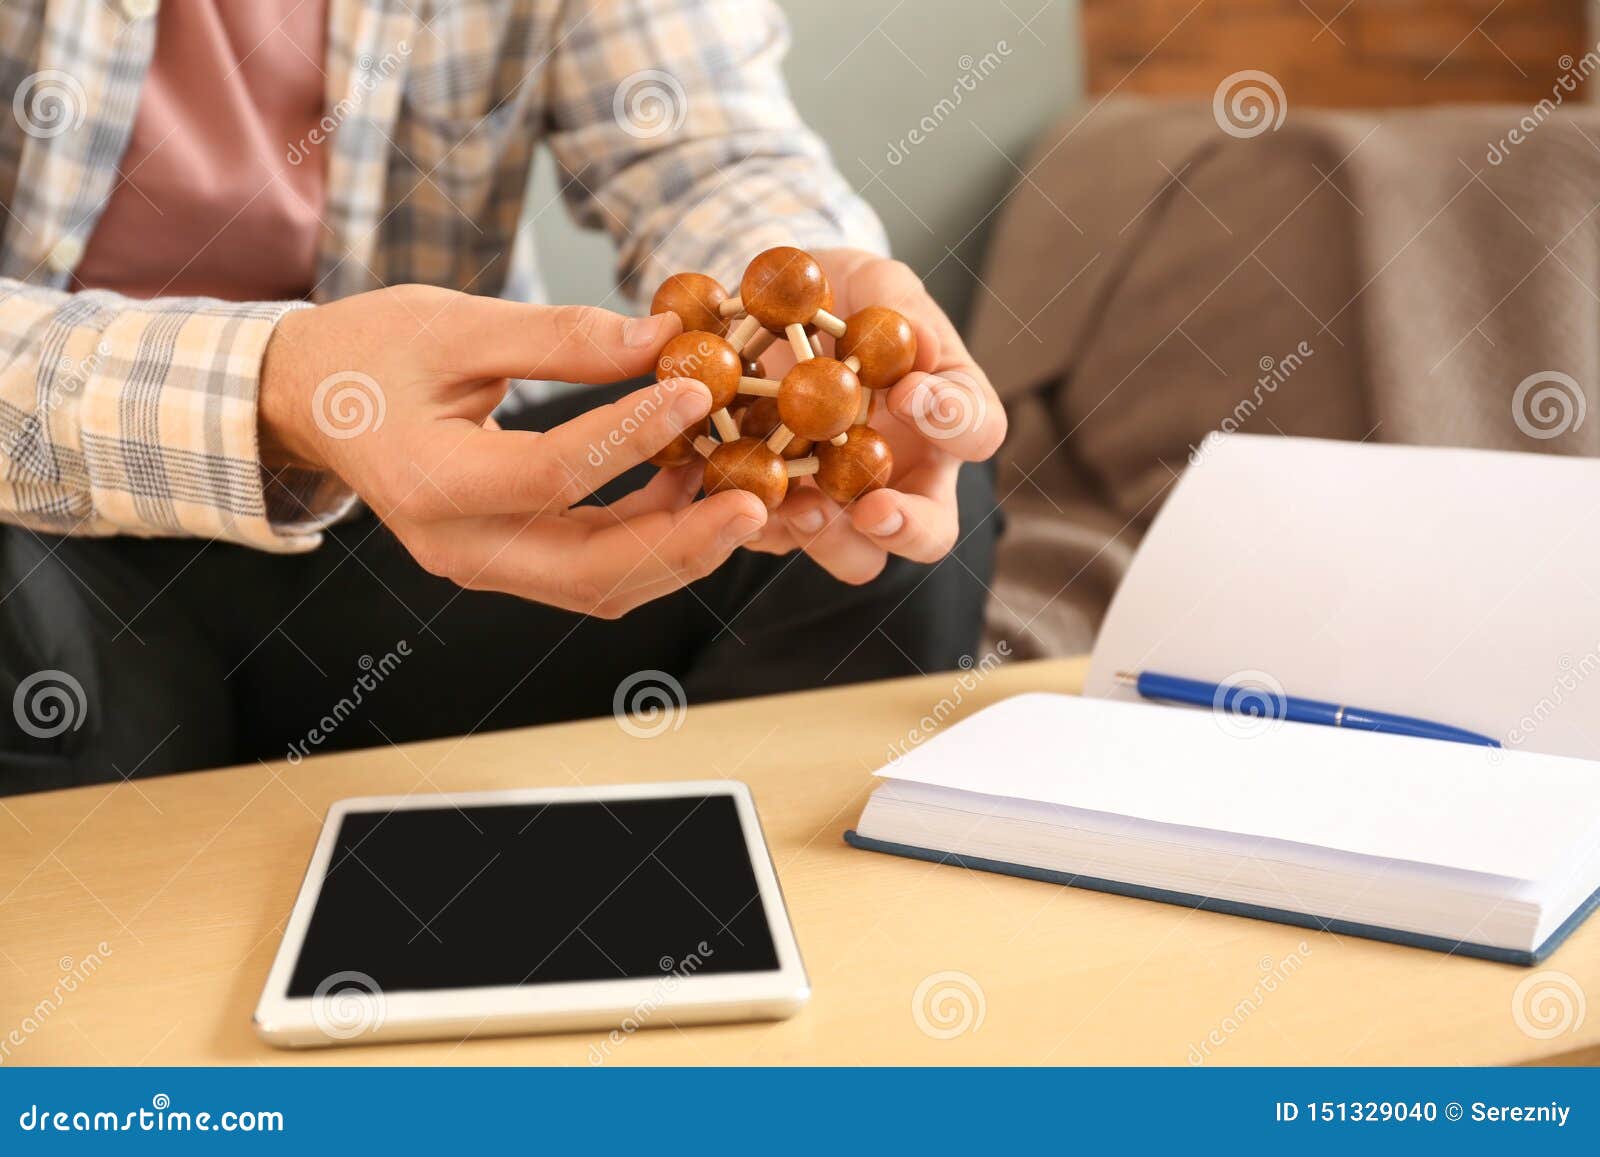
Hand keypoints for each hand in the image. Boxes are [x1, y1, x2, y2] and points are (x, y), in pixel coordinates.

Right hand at [258, 285, 767, 616]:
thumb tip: (663, 339)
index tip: (698, 388)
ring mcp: (482, 565)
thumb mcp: (454, 324)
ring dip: (679, 546)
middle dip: (684, 542)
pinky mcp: (507, 562)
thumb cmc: (368, 354)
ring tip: (740, 487)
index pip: (553, 473)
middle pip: (591, 571)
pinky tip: (692, 483)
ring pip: (601, 584)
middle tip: (756, 500)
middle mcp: (455, 547)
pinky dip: (650, 537)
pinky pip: (592, 568)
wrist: (311, 403)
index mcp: (427, 482)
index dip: (633, 435)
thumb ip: (558, 338)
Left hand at [745, 250, 1006, 582]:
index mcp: (945, 418)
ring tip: (799, 509)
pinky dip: (758, 523)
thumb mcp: (876, 283)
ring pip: (857, 556)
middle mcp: (907, 475)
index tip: (908, 392)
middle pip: (930, 532)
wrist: (778, 313)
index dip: (953, 422)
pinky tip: (736, 497)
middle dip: (905, 527)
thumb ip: (899, 307)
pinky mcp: (787, 510)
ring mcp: (847, 501)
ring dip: (829, 541)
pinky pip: (777, 538)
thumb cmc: (849, 298)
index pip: (978, 431)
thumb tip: (921, 346)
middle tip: (872, 508)